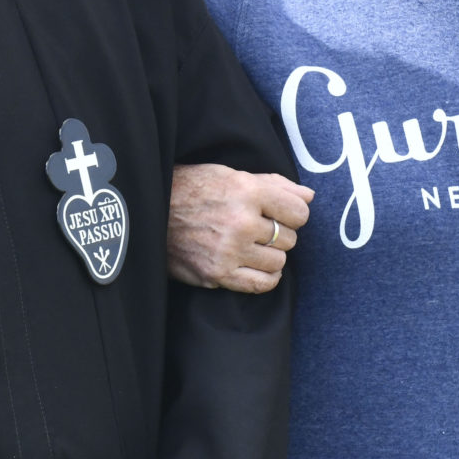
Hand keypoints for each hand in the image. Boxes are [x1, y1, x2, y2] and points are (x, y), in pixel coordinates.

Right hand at [166, 164, 312, 293]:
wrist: (149, 210)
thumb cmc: (190, 188)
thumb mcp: (230, 175)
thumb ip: (273, 184)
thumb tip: (308, 196)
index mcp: (246, 191)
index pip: (299, 212)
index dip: (294, 213)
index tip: (282, 214)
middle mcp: (241, 222)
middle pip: (290, 238)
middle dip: (279, 233)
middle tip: (260, 229)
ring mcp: (229, 251)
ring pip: (279, 262)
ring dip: (271, 255)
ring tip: (254, 246)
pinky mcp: (217, 274)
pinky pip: (262, 284)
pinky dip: (266, 277)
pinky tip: (256, 265)